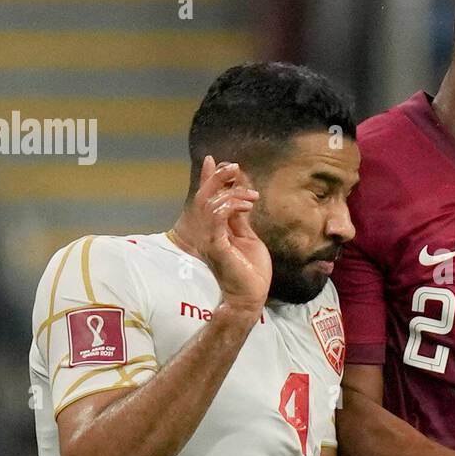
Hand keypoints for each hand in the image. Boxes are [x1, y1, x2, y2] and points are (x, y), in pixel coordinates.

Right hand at [192, 155, 270, 315]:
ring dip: (230, 192)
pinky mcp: (217, 247)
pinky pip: (216, 219)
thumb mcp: (247, 237)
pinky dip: (229, 206)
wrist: (250, 296)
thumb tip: (239, 196)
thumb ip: (239, 218)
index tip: (214, 159)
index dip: (208, 178)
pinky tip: (245, 205)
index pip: (207, 198)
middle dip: (217, 178)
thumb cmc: (250, 270)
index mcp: (214, 229)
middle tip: (234, 168)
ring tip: (250, 195)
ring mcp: (210, 239)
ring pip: (209, 204)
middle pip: (203, 197)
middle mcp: (207, 232)